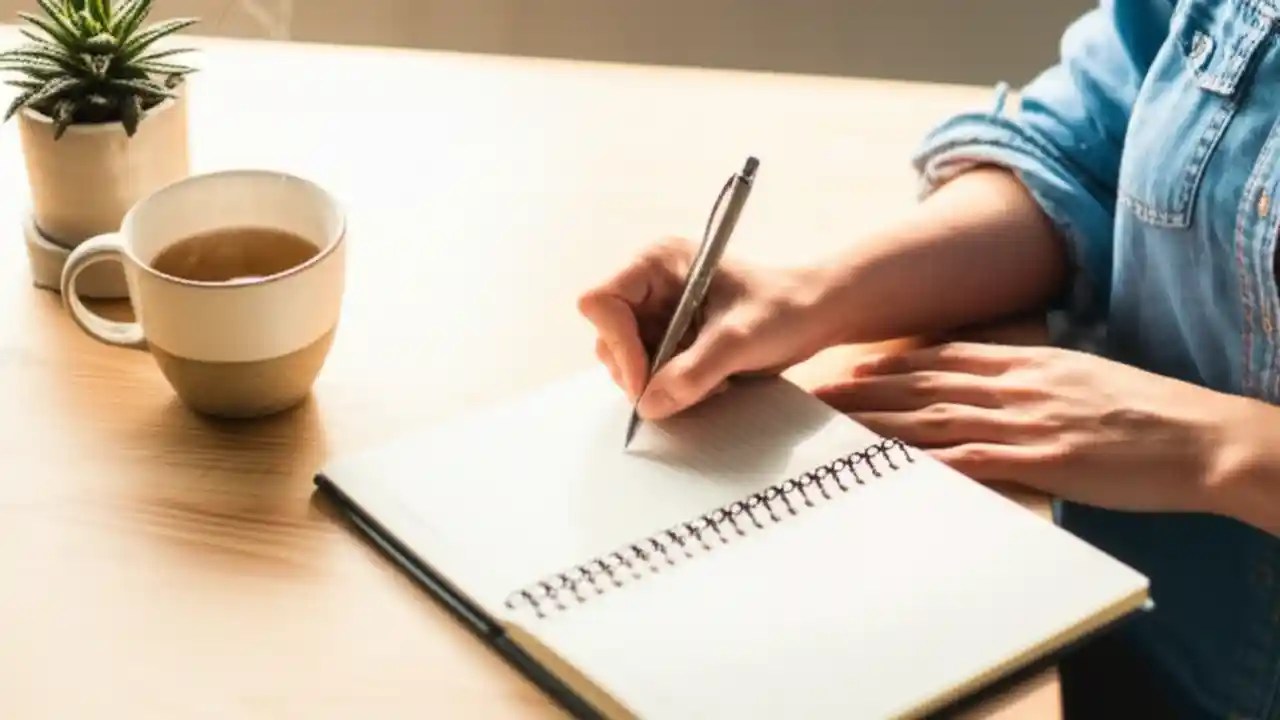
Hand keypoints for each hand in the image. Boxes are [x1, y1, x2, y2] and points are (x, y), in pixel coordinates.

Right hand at [579, 237, 834, 418]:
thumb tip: (648, 405)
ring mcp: (657, 313)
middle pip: (607, 337)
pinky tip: (709, 382)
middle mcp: (648, 284)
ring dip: (658, 382)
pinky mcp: (669, 339)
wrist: (816, 315)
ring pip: (625, 361)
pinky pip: (649, 373)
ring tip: (707, 380)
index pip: (601, 302)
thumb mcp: (739, 340)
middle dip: (640, 370)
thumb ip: (693, 372)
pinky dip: (672, 387)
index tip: (649, 379)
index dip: (618, 344)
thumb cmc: (784, 309)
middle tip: (683, 386)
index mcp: (656, 262)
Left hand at [813, 342, 1242, 514]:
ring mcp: (1025, 423)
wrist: (1198, 437)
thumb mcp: (1082, 376)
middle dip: (868, 389)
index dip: (893, 364)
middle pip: (925, 386)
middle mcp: (1016, 387)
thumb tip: (998, 381)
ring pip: (934, 418)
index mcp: (1027, 364)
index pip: (944, 359)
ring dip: (880, 421)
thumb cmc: (1145, 411)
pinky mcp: (1038, 460)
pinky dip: (927, 460)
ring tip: (836, 423)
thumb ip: (1033, 377)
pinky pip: (971, 459)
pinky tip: (892, 464)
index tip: (854, 367)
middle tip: (819, 392)